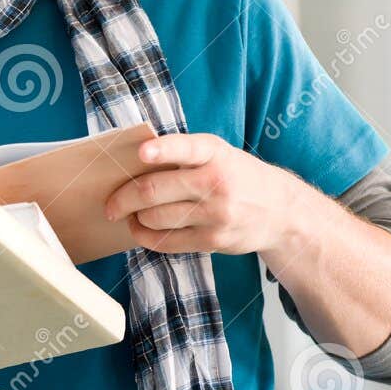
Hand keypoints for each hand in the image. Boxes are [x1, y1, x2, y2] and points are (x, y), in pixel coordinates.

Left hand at [104, 133, 298, 257]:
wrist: (280, 211)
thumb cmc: (237, 176)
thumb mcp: (219, 155)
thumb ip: (184, 155)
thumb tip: (131, 164)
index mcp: (215, 153)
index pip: (186, 147)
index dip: (162, 150)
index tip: (142, 153)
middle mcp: (216, 182)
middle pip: (154, 190)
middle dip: (123, 198)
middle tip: (110, 204)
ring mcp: (215, 213)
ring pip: (155, 218)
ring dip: (134, 218)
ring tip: (129, 215)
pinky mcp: (213, 239)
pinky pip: (166, 241)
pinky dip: (146, 236)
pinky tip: (141, 230)